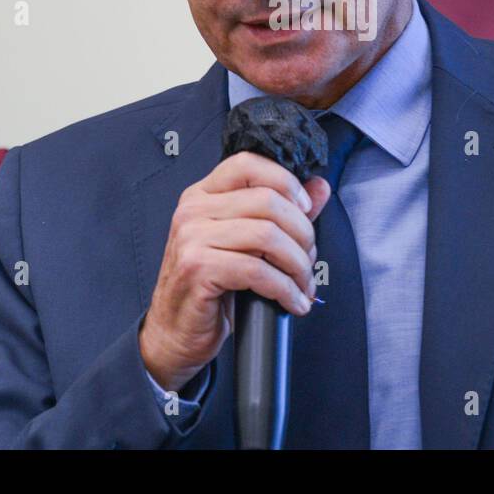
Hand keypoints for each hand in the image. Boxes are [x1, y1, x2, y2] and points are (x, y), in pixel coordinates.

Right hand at [139, 152, 328, 391]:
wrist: (174, 330)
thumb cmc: (210, 286)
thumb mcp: (247, 242)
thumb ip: (283, 211)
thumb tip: (320, 188)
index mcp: (204, 194)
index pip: (248, 164)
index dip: (286, 182)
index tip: (307, 210)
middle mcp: (194, 209)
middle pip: (267, 201)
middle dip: (302, 233)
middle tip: (309, 261)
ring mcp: (192, 237)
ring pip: (267, 235)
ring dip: (297, 265)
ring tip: (303, 285)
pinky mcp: (197, 268)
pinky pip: (257, 270)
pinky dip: (285, 289)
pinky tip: (292, 302)